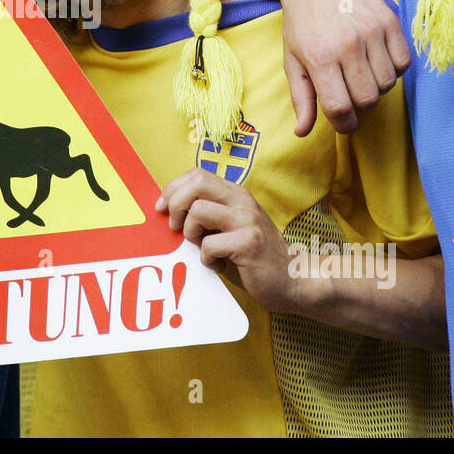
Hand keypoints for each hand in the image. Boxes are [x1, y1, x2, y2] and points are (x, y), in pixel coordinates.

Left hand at [156, 168, 302, 313]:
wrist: (292, 279)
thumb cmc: (253, 256)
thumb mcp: (230, 227)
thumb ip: (208, 215)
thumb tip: (169, 210)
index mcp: (236, 194)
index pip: (198, 174)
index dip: (173, 188)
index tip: (162, 208)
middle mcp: (242, 201)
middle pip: (196, 183)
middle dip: (175, 204)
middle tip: (175, 227)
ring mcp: (247, 220)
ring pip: (199, 211)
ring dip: (190, 233)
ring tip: (203, 248)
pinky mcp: (248, 243)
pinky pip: (208, 245)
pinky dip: (206, 259)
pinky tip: (218, 266)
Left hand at [275, 0, 410, 135]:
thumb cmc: (301, 20)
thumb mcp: (292, 59)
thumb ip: (301, 97)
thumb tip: (303, 132)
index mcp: (319, 57)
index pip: (340, 108)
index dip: (344, 124)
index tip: (343, 123)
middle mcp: (348, 45)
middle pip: (367, 100)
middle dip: (360, 107)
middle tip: (350, 96)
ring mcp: (371, 32)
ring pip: (387, 84)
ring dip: (376, 88)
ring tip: (361, 75)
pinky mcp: (390, 21)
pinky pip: (403, 63)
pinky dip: (394, 70)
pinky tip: (377, 61)